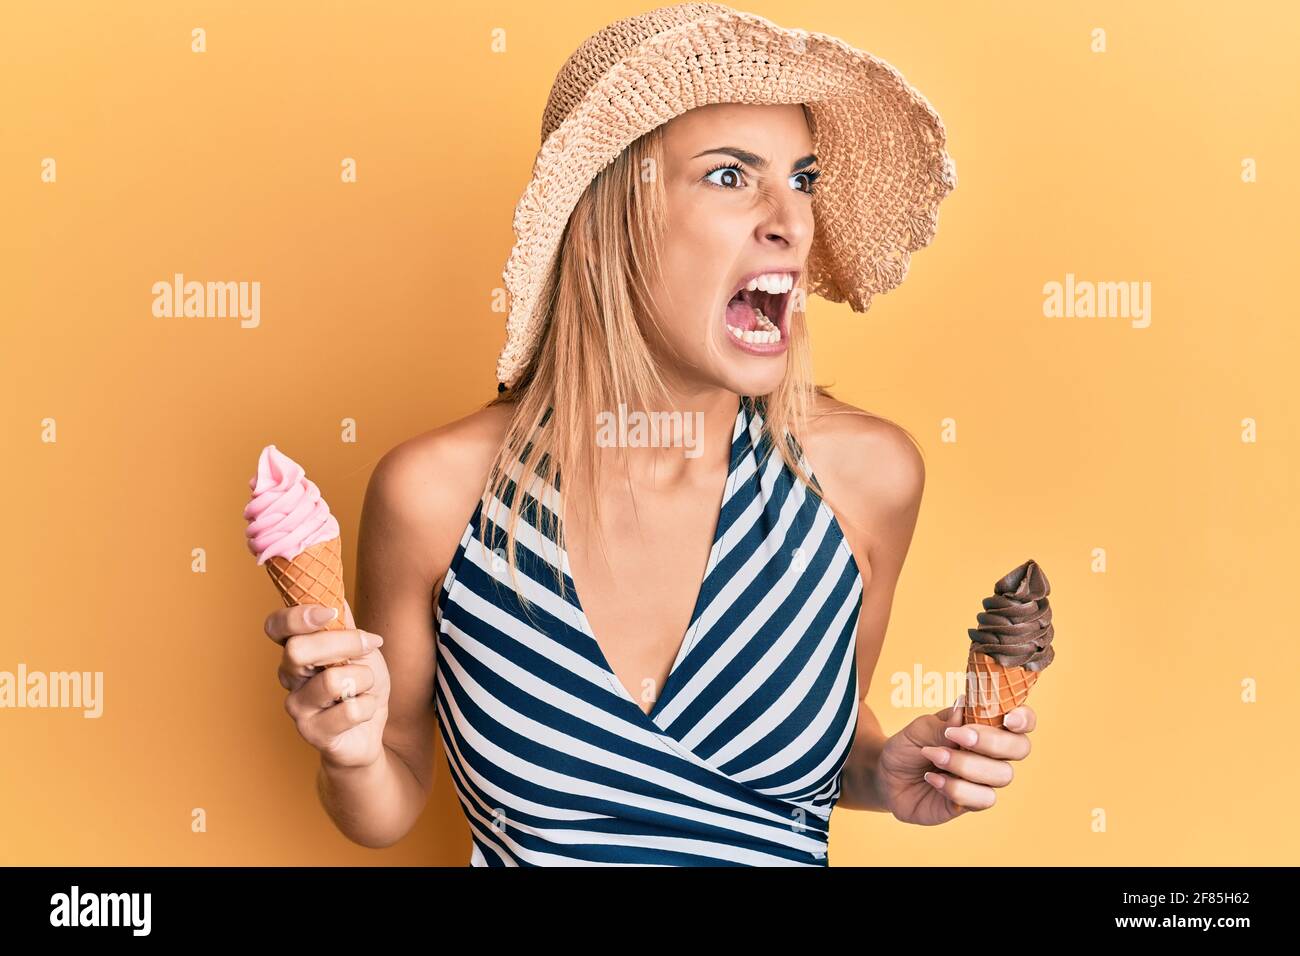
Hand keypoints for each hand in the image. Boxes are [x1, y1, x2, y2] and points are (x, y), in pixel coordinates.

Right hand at [263, 599, 391, 769]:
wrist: (369, 730)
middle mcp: (288, 676)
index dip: (296, 617)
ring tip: (364, 687)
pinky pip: (349, 710)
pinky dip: (368, 706)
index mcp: (296, 650)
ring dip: (364, 679)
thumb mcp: (361, 648)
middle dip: (344, 644)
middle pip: (298, 650)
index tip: (329, 613)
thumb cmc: (361, 685)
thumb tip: (334, 592)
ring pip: (332, 681)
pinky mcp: (312, 732)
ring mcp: (296, 706)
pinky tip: (362, 710)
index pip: (275, 626)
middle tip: (368, 647)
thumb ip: (345, 625)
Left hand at [875, 696, 1035, 825]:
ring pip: (1002, 775)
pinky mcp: (972, 803)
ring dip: (966, 765)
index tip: (1007, 719)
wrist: (888, 777)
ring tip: (934, 757)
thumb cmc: (908, 746)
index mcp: (985, 726)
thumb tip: (964, 708)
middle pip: (1020, 748)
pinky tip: (933, 778)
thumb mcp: (919, 729)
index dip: (1024, 719)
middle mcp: (992, 754)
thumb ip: (944, 723)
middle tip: (956, 736)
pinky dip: (956, 788)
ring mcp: (984, 780)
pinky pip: (982, 799)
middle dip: (991, 741)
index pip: (1022, 721)